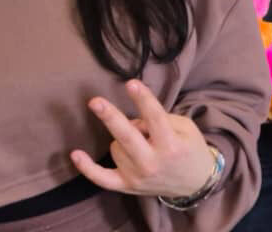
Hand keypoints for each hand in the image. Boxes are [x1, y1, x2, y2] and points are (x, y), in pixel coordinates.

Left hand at [69, 79, 216, 198]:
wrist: (195, 184)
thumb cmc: (190, 149)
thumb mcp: (186, 128)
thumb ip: (161, 120)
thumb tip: (131, 121)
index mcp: (171, 145)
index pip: (155, 118)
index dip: (143, 99)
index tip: (131, 83)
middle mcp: (153, 162)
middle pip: (127, 136)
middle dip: (111, 117)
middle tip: (95, 102)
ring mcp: (137, 177)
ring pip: (116, 146)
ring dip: (123, 138)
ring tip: (141, 141)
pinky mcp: (127, 187)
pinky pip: (102, 178)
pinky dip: (87, 168)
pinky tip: (75, 154)